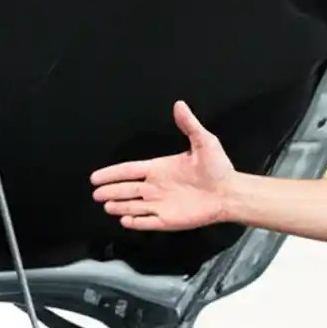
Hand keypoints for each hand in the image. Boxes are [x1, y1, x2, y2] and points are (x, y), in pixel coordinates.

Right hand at [90, 100, 235, 230]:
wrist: (230, 191)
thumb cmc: (218, 167)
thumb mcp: (204, 142)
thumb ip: (189, 125)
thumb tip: (180, 105)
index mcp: (160, 168)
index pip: (130, 171)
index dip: (112, 173)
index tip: (96, 177)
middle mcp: (157, 187)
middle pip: (127, 189)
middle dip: (111, 191)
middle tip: (96, 194)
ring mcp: (162, 204)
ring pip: (134, 206)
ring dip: (120, 206)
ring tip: (107, 206)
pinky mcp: (169, 219)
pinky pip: (148, 222)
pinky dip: (136, 222)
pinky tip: (125, 220)